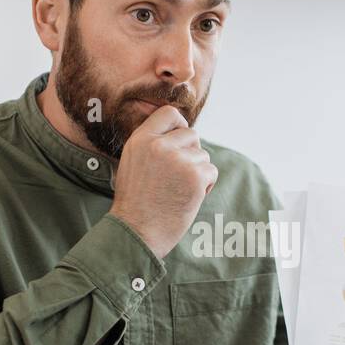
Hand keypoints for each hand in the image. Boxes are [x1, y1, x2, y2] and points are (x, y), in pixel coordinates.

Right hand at [108, 105, 217, 258]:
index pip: (169, 114)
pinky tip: (189, 197)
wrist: (137, 231)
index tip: (180, 141)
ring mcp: (179, 160)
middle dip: (191, 153)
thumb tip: (179, 132)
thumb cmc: (135, 202)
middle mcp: (160, 145)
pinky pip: (211, 171)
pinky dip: (206, 185)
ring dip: (198, 171)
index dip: (179, 126)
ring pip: (203, 155)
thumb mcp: (132, 162)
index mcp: (141, 139)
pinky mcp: (195, 177)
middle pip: (192, 135)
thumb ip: (151, 144)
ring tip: (179, 189)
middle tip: (179, 175)